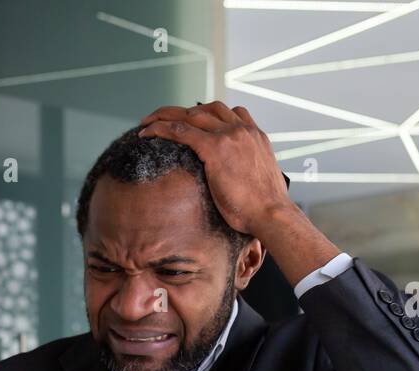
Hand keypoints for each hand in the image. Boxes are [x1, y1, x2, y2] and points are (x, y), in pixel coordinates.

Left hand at [138, 102, 292, 237]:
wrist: (271, 214)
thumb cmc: (265, 207)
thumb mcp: (259, 179)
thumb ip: (248, 168)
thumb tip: (239, 179)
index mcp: (254, 134)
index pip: (227, 113)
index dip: (203, 114)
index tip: (188, 122)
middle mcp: (242, 129)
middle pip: (206, 108)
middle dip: (180, 111)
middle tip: (160, 119)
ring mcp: (229, 136)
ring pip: (190, 114)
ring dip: (166, 115)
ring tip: (147, 123)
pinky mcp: (215, 148)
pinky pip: (181, 131)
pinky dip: (161, 129)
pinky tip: (147, 134)